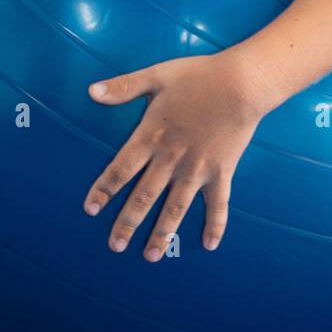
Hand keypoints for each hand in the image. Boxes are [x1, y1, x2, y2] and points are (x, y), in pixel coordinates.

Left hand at [82, 50, 276, 260]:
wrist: (241, 83)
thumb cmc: (198, 76)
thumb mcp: (156, 76)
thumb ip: (123, 87)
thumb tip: (91, 91)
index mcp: (152, 136)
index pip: (120, 169)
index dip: (104, 190)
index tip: (90, 209)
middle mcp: (172, 159)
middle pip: (144, 197)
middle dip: (128, 223)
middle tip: (115, 245)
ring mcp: (198, 169)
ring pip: (175, 208)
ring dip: (162, 233)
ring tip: (150, 256)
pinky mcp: (222, 171)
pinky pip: (218, 204)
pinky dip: (215, 225)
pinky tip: (209, 245)